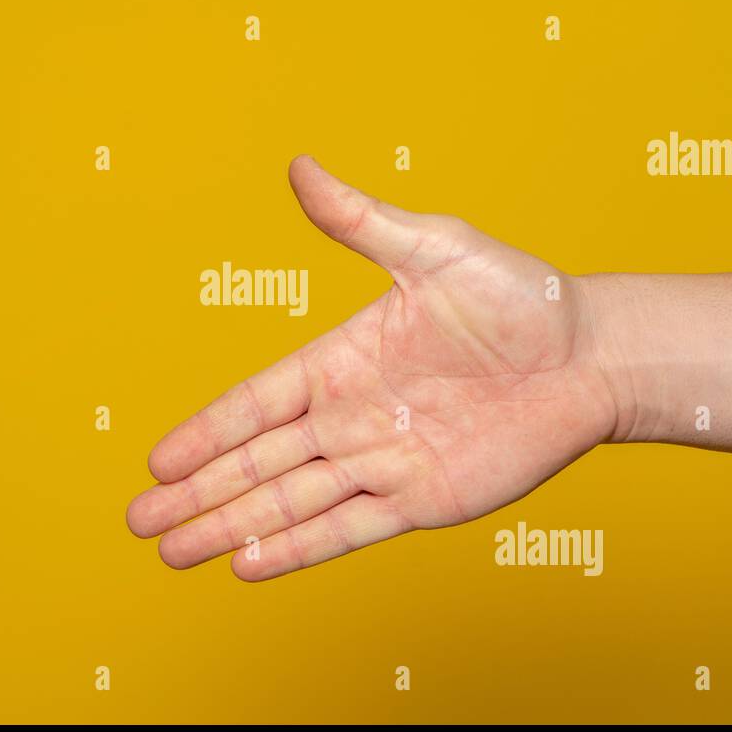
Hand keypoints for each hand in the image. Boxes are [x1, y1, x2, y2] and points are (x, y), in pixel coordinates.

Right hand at [127, 156, 620, 579]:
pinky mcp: (423, 500)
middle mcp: (351, 416)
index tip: (157, 460)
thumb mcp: (436, 249)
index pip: (256, 402)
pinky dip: (298, 550)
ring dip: (230, 528)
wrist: (594, 355)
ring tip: (173, 553)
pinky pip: (349, 529)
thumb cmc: (519, 297)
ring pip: (290, 504)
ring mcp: (384, 462)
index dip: (205, 432)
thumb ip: (362, 221)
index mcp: (342, 360)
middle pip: (258, 463)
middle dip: (197, 493)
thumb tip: (299, 165)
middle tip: (138, 522)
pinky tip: (249, 567)